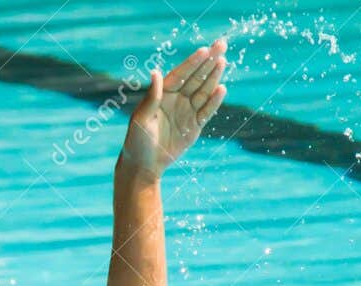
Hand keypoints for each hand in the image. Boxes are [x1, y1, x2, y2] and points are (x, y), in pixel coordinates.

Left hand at [120, 39, 227, 177]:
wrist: (144, 166)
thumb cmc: (137, 141)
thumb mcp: (141, 119)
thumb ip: (151, 97)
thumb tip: (155, 71)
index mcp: (162, 94)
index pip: (180, 74)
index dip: (192, 62)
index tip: (205, 50)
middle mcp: (176, 99)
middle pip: (195, 77)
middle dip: (208, 62)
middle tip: (222, 45)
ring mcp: (186, 111)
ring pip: (203, 91)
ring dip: (213, 77)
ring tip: (223, 62)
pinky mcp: (194, 126)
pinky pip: (206, 111)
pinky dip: (214, 101)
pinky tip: (221, 88)